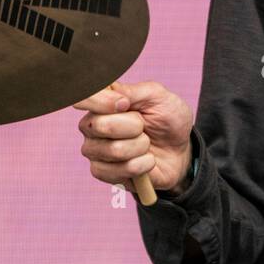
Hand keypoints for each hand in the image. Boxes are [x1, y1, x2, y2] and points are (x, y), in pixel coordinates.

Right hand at [75, 81, 194, 196]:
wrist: (179, 148)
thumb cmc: (166, 119)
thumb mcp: (157, 96)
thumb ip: (132, 91)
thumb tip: (110, 90)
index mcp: (101, 103)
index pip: (84, 98)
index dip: (103, 101)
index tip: (125, 103)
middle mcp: (91, 126)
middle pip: (100, 125)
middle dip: (134, 126)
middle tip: (144, 126)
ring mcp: (94, 151)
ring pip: (114, 150)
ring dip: (141, 146)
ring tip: (147, 143)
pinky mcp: (102, 173)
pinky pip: (120, 170)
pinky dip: (143, 164)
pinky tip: (146, 160)